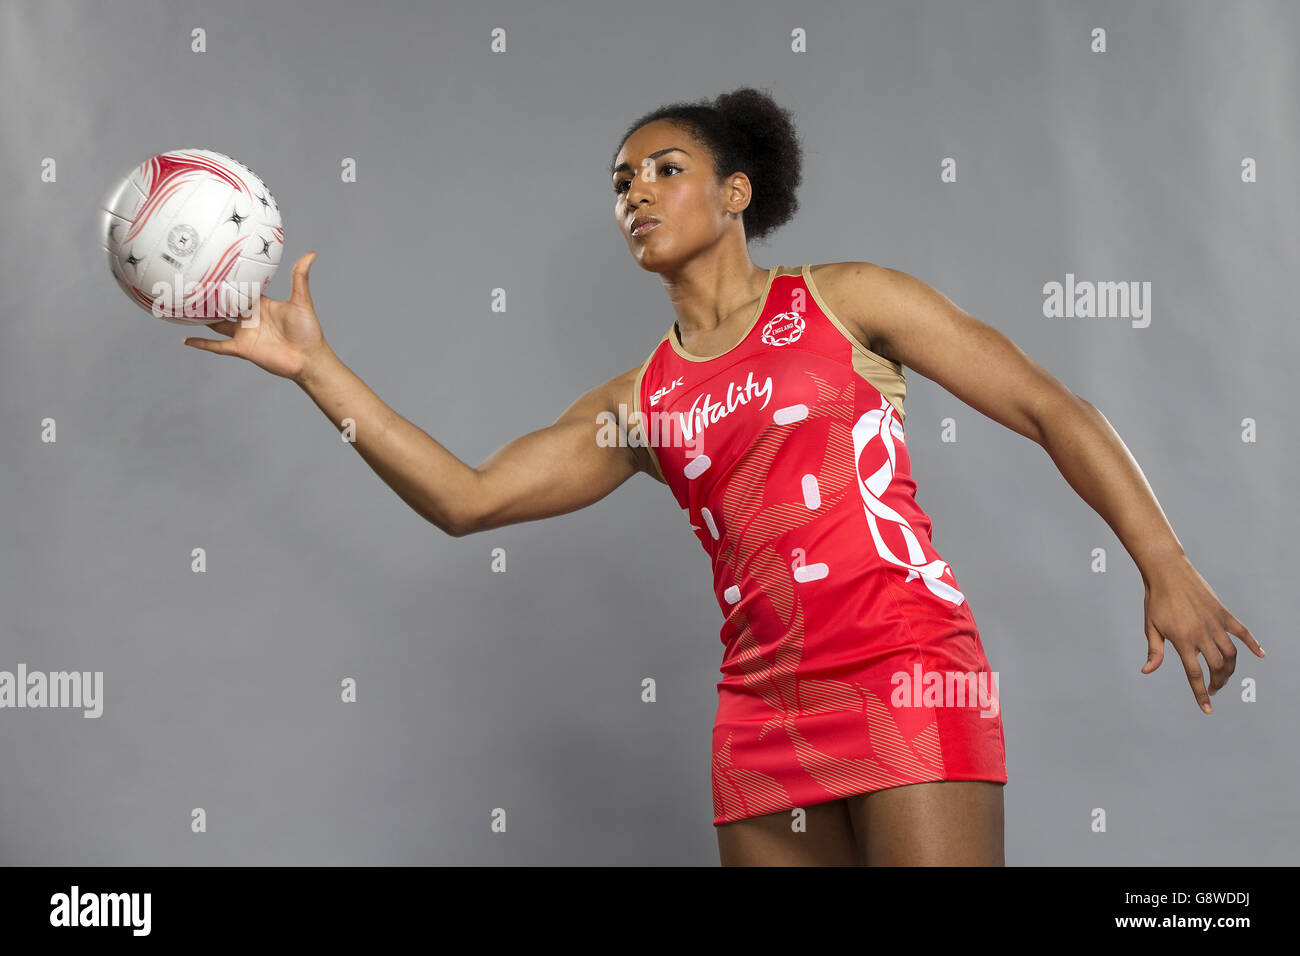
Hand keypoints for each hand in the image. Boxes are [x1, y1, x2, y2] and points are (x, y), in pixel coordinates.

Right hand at [183, 251, 331, 382]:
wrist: (309, 359)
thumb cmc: (308, 331)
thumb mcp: (301, 300)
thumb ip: (299, 278)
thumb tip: (311, 254)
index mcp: (260, 304)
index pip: (239, 288)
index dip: (226, 280)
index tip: (210, 267)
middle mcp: (249, 317)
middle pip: (223, 304)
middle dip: (208, 297)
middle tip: (188, 284)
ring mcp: (244, 333)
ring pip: (216, 323)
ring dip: (201, 317)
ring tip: (182, 308)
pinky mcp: (241, 348)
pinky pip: (217, 346)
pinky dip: (202, 343)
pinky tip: (186, 340)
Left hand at [1140, 554, 1264, 713]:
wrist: (1168, 573)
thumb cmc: (1156, 601)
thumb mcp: (1151, 628)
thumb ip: (1154, 652)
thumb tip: (1147, 671)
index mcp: (1182, 640)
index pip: (1194, 674)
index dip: (1201, 694)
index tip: (1207, 709)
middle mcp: (1202, 634)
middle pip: (1217, 667)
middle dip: (1218, 682)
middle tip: (1214, 688)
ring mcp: (1215, 623)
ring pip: (1231, 653)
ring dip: (1231, 669)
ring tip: (1224, 676)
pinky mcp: (1223, 613)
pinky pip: (1242, 631)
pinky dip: (1253, 643)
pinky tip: (1261, 654)